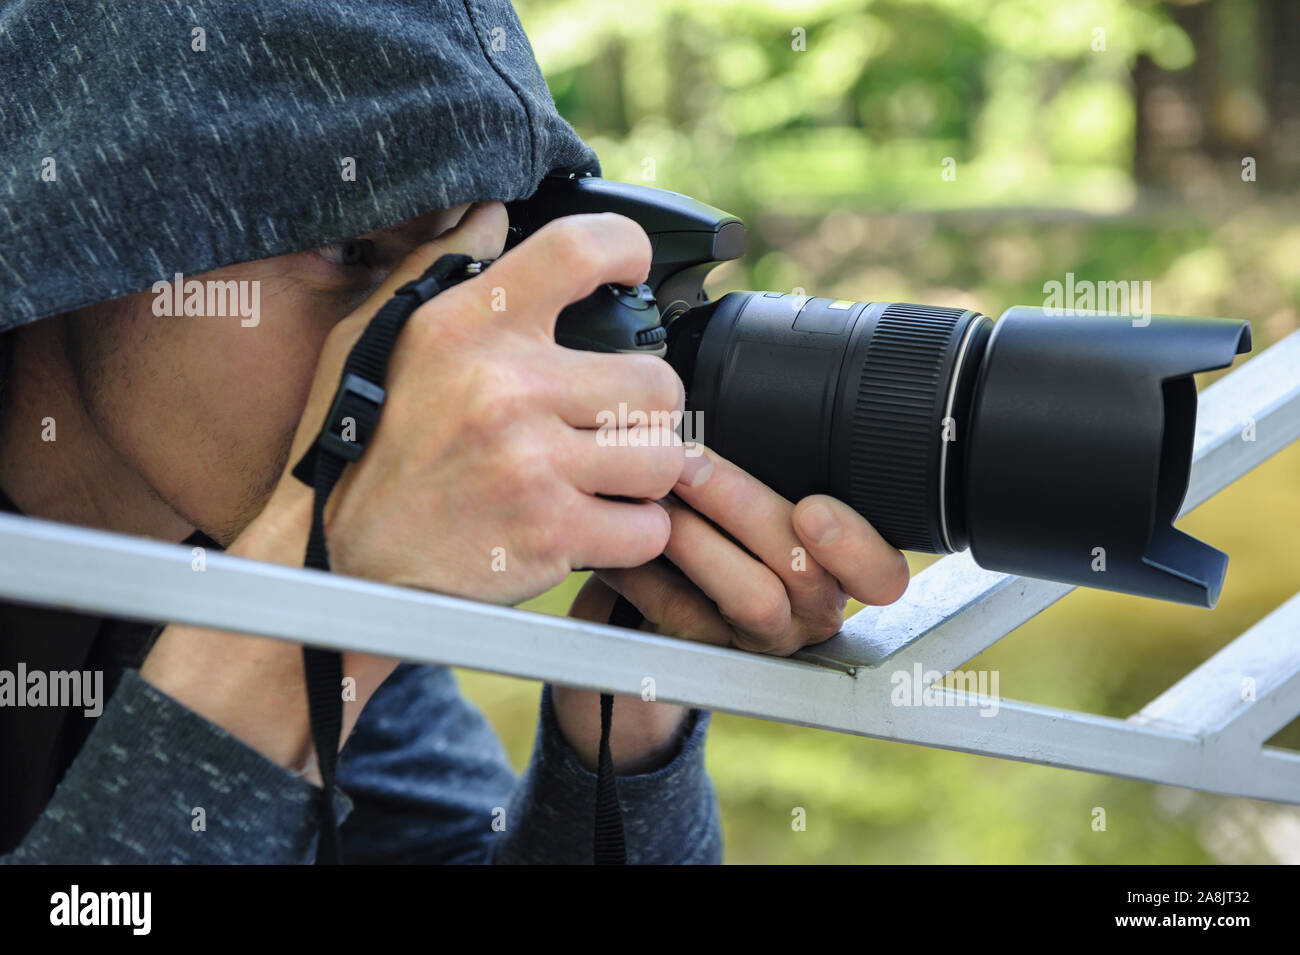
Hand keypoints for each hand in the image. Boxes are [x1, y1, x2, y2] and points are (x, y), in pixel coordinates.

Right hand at [145, 203, 688, 772]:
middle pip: (656, 379)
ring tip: (608, 475)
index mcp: (467, 328)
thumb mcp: (376, 338)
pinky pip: (646, 528)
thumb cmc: (358, 446)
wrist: (339, 563)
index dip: (627, 249)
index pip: (579, 249)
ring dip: (644, 471)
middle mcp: (507, 390)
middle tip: (615, 420)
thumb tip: (489, 213)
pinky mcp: (550, 536)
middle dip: (645, 405)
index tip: (633, 270)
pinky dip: (632, 532)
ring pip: (663, 457)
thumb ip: (436, 267)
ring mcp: (533, 466)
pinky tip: (596, 525)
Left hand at [553, 444, 907, 772]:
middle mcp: (811, 610)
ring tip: (658, 493)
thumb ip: (773, 467)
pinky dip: (648, 570)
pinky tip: (623, 534)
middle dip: (742, 505)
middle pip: (802, 568)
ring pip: (751, 597)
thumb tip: (739, 401)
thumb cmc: (724, 525)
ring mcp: (759, 637)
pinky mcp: (706, 652)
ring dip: (700, 538)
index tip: (814, 510)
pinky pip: (683, 614)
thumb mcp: (761, 496)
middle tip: (690, 460)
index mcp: (843, 569)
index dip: (856, 546)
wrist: (664, 597)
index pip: (881, 575)